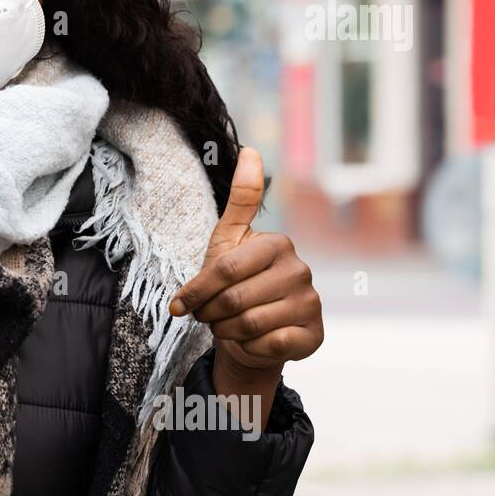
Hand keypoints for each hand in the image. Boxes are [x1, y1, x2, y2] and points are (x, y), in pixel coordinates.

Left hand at [168, 147, 322, 401]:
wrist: (252, 330)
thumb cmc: (235, 282)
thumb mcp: (228, 240)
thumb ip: (240, 198)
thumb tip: (250, 148)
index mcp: (277, 244)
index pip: (224, 269)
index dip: (197, 292)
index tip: (181, 305)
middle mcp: (300, 270)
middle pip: (234, 299)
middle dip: (210, 313)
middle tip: (207, 316)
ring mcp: (310, 302)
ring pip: (250, 324)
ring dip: (226, 331)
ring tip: (227, 325)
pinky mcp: (314, 334)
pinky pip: (270, 345)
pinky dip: (250, 347)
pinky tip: (252, 340)